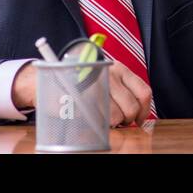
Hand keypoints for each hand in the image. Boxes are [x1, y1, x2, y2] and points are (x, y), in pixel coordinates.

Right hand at [12, 60, 151, 127]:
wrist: (48, 80)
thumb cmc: (82, 81)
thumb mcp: (105, 77)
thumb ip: (122, 90)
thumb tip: (139, 113)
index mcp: (118, 68)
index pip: (143, 92)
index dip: (144, 111)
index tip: (140, 119)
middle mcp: (108, 75)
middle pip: (131, 107)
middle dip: (127, 119)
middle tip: (119, 121)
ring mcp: (94, 87)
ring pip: (116, 117)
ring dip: (113, 124)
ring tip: (104, 119)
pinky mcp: (80, 100)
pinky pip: (98, 120)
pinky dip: (98, 124)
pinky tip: (92, 119)